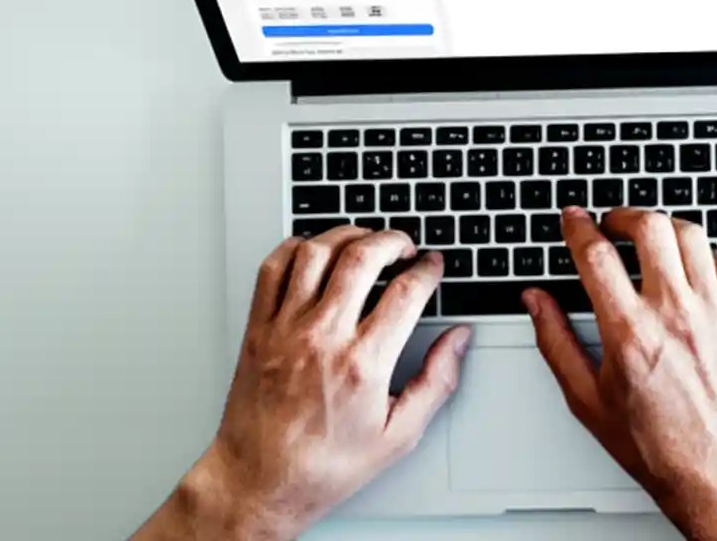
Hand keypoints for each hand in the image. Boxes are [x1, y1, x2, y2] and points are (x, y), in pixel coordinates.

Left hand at [134, 229, 470, 540]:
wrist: (261, 480)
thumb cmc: (325, 464)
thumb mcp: (399, 434)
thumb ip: (437, 381)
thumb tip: (458, 341)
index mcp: (363, 364)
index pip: (406, 292)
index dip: (428, 269)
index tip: (433, 265)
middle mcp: (322, 338)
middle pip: (362, 257)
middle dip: (393, 240)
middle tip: (405, 245)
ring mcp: (285, 329)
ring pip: (317, 252)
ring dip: (347, 235)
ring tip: (365, 241)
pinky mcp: (258, 329)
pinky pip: (273, 268)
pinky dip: (296, 248)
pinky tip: (314, 251)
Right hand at [523, 208, 716, 540]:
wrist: (716, 467)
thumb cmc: (654, 442)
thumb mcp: (586, 398)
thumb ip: (555, 341)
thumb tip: (536, 301)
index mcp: (629, 332)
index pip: (596, 255)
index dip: (579, 227)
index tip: (573, 219)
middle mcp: (674, 314)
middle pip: (649, 228)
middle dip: (623, 215)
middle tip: (612, 224)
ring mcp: (713, 311)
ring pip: (691, 235)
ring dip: (664, 227)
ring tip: (650, 239)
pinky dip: (706, 253)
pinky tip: (691, 268)